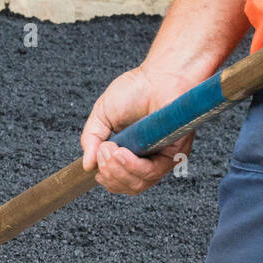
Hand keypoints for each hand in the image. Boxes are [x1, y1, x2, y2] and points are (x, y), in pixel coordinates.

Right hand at [80, 63, 195, 194]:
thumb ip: (91, 140)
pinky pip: (153, 173)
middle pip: (127, 187)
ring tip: (110, 152)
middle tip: (102, 153)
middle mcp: (147, 159)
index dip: (106, 179)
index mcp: (131, 153)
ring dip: (118, 171)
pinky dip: (133, 167)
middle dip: (109, 175)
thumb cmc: (135, 90)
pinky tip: (121, 154)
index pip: (119, 181)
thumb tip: (86, 165)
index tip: (96, 166)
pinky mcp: (175, 153)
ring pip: (138, 184)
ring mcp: (161, 158)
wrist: (159, 75)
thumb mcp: (102, 115)